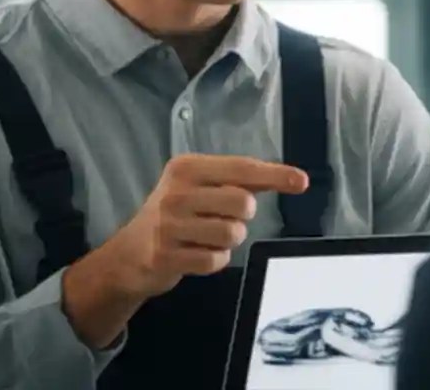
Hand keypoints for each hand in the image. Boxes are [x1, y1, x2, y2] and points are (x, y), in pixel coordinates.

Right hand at [62, 155, 307, 347]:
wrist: (128, 254)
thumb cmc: (176, 215)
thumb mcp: (202, 188)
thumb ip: (244, 181)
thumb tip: (295, 178)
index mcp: (187, 168)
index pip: (241, 169)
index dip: (274, 175)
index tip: (301, 181)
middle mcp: (176, 192)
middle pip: (243, 204)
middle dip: (242, 217)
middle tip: (222, 218)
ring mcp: (169, 225)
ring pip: (232, 234)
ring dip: (229, 241)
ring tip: (207, 237)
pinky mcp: (166, 256)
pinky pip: (216, 261)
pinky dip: (215, 261)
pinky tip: (196, 253)